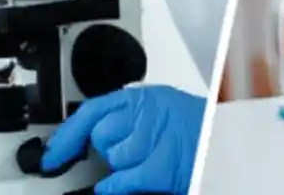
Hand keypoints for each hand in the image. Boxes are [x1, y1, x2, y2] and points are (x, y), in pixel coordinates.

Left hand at [41, 85, 204, 194]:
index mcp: (151, 98)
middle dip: (109, 149)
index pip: (95, 108)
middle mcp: (153, 112)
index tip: (52, 153)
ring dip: (124, 167)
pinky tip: (125, 185)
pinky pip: (120, 180)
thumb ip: (132, 120)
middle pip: (101, 133)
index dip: (68, 133)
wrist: (232, 150)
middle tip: (135, 153)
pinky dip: (116, 187)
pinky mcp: (160, 167)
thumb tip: (91, 136)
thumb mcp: (167, 115)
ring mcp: (156, 138)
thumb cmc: (202, 136)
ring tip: (151, 162)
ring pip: (113, 157)